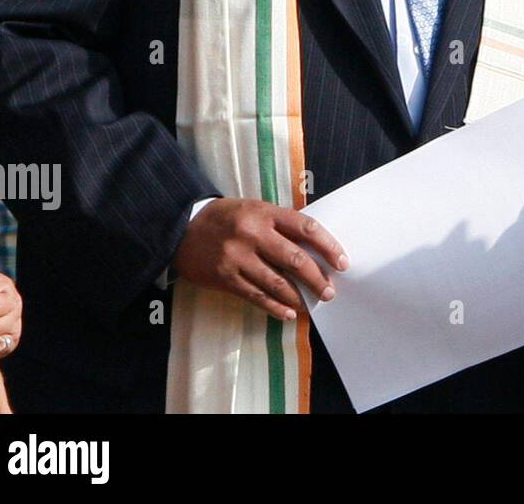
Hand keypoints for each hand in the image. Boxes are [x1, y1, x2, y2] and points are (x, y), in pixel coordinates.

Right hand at [172, 198, 347, 321]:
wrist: (182, 228)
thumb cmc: (227, 218)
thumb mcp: (255, 210)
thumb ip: (281, 225)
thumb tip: (315, 247)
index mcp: (265, 213)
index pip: (306, 228)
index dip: (328, 246)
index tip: (342, 262)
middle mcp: (253, 234)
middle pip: (295, 259)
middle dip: (317, 278)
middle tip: (329, 291)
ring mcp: (237, 257)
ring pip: (277, 282)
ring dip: (298, 296)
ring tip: (312, 304)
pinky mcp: (225, 278)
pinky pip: (256, 296)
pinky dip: (275, 306)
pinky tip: (288, 312)